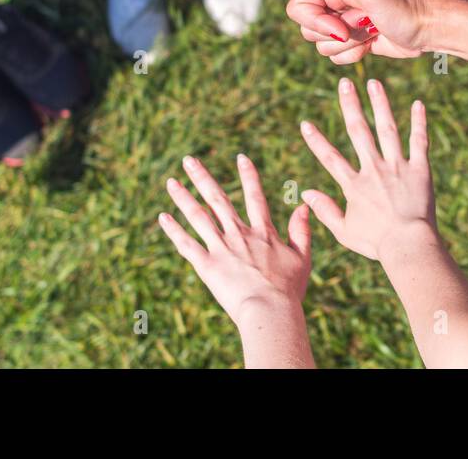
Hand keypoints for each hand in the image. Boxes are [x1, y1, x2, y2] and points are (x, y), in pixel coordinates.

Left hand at [159, 154, 310, 327]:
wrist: (269, 311)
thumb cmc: (288, 290)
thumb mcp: (302, 258)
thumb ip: (301, 230)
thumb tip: (304, 205)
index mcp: (262, 233)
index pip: (255, 197)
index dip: (248, 176)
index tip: (241, 157)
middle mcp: (239, 234)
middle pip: (217, 199)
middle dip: (202, 177)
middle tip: (188, 159)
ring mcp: (221, 248)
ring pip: (198, 217)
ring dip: (183, 198)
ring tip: (170, 182)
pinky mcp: (207, 266)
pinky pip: (187, 244)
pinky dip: (174, 230)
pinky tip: (163, 217)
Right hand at [286, 0, 428, 64]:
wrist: (426, 30)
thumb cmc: (403, 7)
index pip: (297, 8)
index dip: (316, 22)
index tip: (342, 29)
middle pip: (308, 30)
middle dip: (339, 34)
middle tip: (366, 21)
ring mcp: (339, 20)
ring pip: (322, 46)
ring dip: (350, 45)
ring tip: (372, 29)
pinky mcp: (348, 38)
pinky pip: (334, 56)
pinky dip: (354, 54)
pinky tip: (372, 41)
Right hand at [298, 78, 433, 261]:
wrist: (409, 245)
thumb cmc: (376, 242)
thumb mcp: (344, 232)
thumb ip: (325, 211)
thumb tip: (305, 193)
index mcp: (354, 185)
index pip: (330, 158)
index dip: (316, 141)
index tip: (305, 123)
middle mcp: (373, 170)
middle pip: (359, 131)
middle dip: (350, 105)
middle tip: (344, 83)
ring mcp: (397, 167)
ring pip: (387, 129)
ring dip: (380, 104)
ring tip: (374, 82)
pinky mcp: (419, 169)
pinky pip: (419, 142)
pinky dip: (418, 122)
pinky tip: (417, 104)